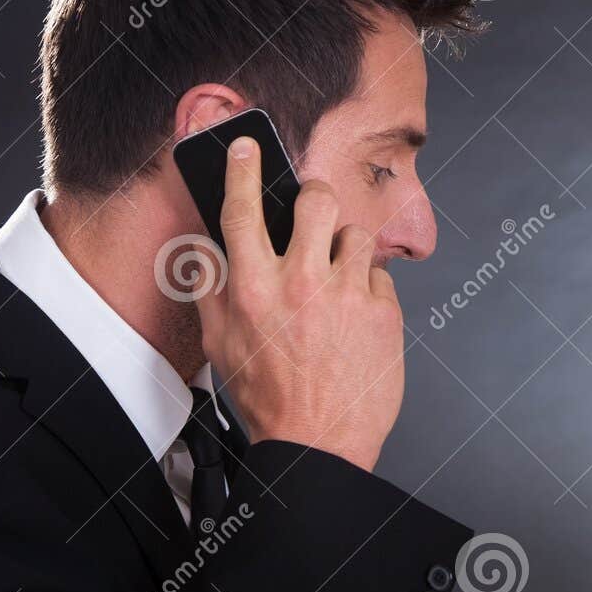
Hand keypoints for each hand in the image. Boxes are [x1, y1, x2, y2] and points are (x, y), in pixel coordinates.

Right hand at [194, 137, 403, 470]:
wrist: (320, 443)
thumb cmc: (270, 399)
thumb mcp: (220, 343)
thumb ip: (210, 288)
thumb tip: (208, 247)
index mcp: (253, 288)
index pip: (244, 209)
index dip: (244, 169)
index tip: (247, 148)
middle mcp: (301, 284)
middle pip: (315, 200)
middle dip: (314, 199)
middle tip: (312, 215)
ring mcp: (347, 295)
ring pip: (354, 234)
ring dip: (344, 249)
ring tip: (335, 282)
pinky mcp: (383, 311)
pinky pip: (378, 276)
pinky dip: (367, 289)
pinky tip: (354, 317)